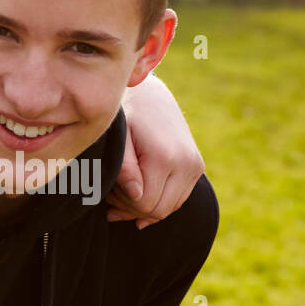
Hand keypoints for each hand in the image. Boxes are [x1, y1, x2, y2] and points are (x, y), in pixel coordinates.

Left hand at [108, 74, 203, 227]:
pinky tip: (139, 191)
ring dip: (145, 207)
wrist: (151, 96)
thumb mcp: (119, 138)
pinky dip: (159, 200)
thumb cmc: (127, 115)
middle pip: (159, 209)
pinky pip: (178, 198)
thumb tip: (136, 194)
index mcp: (164, 156)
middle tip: (112, 196)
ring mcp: (195, 166)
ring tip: (123, 190)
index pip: (144, 203)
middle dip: (132, 209)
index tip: (108, 192)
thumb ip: (125, 167)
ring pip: (170, 207)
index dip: (122, 203)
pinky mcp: (197, 167)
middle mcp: (186, 163)